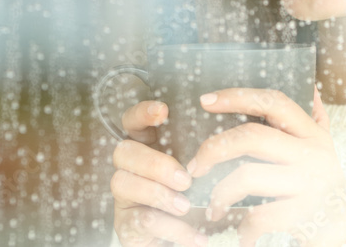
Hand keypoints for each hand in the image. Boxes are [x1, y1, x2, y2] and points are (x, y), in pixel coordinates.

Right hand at [110, 100, 208, 245]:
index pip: (132, 122)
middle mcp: (130, 169)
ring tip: (186, 206)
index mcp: (148, 148)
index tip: (163, 111)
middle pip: (123, 152)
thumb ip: (203, 156)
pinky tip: (196, 235)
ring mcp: (124, 197)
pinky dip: (172, 228)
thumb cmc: (195, 199)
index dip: (142, 113)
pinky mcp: (126, 225)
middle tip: (185, 179)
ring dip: (158, 194)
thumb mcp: (201, 173)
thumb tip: (223, 141)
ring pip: (122, 183)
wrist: (190, 238)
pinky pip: (141, 221)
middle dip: (154, 164)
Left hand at [185, 86, 345, 246]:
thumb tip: (311, 88)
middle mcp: (312, 153)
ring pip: (248, 176)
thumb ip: (316, 119)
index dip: (237, 96)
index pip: (273, 102)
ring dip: (221, 193)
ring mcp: (309, 184)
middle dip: (214, 149)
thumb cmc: (329, 185)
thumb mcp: (327, 149)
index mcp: (312, 134)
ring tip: (214, 206)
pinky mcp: (304, 215)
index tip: (205, 100)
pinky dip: (244, 227)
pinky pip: (260, 216)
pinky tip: (242, 234)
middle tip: (195, 166)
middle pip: (252, 137)